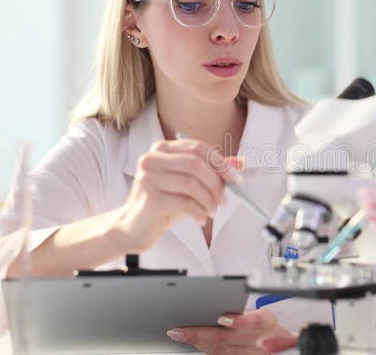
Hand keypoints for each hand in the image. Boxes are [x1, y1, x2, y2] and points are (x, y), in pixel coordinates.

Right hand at [115, 138, 242, 252]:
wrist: (135, 227)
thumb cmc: (165, 202)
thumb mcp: (190, 184)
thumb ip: (212, 171)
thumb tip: (240, 163)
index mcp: (161, 149)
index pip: (197, 147)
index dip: (220, 163)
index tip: (235, 178)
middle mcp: (151, 159)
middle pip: (195, 164)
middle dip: (216, 184)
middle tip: (224, 200)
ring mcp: (148, 178)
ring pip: (191, 184)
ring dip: (208, 201)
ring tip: (211, 211)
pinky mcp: (149, 199)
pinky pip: (184, 203)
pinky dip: (199, 212)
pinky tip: (201, 219)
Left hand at [168, 309, 295, 354]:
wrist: (283, 348)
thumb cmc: (267, 327)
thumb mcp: (261, 314)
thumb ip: (243, 314)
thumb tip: (218, 312)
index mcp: (267, 321)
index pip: (255, 320)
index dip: (239, 321)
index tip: (222, 318)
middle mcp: (263, 340)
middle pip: (229, 338)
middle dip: (201, 333)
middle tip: (180, 329)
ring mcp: (255, 353)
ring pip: (223, 351)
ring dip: (199, 344)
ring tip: (181, 335)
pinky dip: (208, 351)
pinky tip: (196, 345)